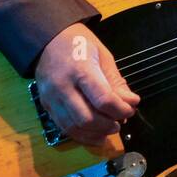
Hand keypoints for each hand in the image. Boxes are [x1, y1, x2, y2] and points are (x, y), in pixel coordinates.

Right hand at [34, 22, 140, 146]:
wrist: (47, 40)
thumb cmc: (79, 44)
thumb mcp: (103, 55)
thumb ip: (115, 81)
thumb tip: (130, 102)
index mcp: (80, 70)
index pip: (103, 99)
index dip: (120, 110)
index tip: (130, 109)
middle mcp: (63, 87)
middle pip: (87, 118)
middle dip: (108, 125)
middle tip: (120, 122)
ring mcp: (51, 98)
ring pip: (74, 128)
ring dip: (95, 134)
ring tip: (110, 130)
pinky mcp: (46, 106)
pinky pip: (64, 128)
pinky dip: (82, 135)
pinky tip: (95, 135)